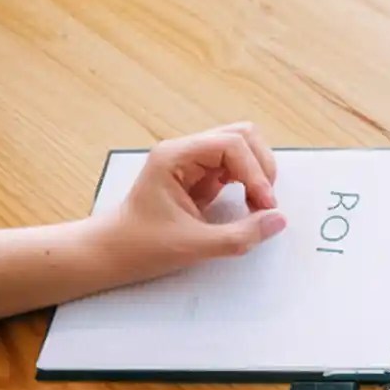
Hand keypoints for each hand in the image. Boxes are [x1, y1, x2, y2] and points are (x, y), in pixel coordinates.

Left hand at [93, 122, 286, 283]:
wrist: (111, 253)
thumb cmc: (139, 246)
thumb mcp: (194, 246)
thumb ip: (240, 236)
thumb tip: (278, 220)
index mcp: (175, 157)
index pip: (231, 144)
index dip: (255, 173)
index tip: (264, 205)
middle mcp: (185, 151)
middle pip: (242, 136)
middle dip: (261, 167)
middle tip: (263, 202)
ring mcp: (194, 162)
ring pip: (243, 148)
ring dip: (258, 174)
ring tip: (257, 204)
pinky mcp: (201, 176)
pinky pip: (236, 168)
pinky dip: (250, 184)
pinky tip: (248, 206)